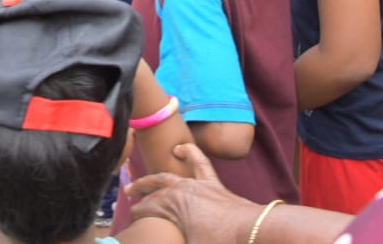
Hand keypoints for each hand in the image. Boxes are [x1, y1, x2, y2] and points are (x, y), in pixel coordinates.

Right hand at [128, 143, 256, 243]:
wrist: (253, 232)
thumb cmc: (221, 242)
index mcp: (172, 205)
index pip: (146, 209)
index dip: (136, 217)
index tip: (130, 225)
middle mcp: (181, 190)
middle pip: (154, 191)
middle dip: (139, 196)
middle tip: (129, 203)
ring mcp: (198, 185)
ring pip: (169, 176)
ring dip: (154, 179)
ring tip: (143, 182)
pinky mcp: (213, 184)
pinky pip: (200, 162)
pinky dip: (190, 153)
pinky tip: (182, 148)